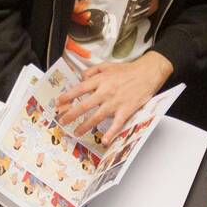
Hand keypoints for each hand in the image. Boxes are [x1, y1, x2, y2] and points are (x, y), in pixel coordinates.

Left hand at [56, 53, 172, 142]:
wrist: (147, 73)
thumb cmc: (128, 70)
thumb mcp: (107, 65)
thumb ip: (92, 71)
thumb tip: (81, 79)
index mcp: (100, 80)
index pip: (79, 89)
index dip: (67, 97)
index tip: (59, 103)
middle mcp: (106, 92)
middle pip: (84, 105)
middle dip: (71, 114)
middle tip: (62, 121)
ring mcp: (115, 103)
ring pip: (97, 117)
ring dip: (85, 126)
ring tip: (77, 132)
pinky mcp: (126, 110)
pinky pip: (116, 124)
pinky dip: (111, 133)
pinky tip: (104, 141)